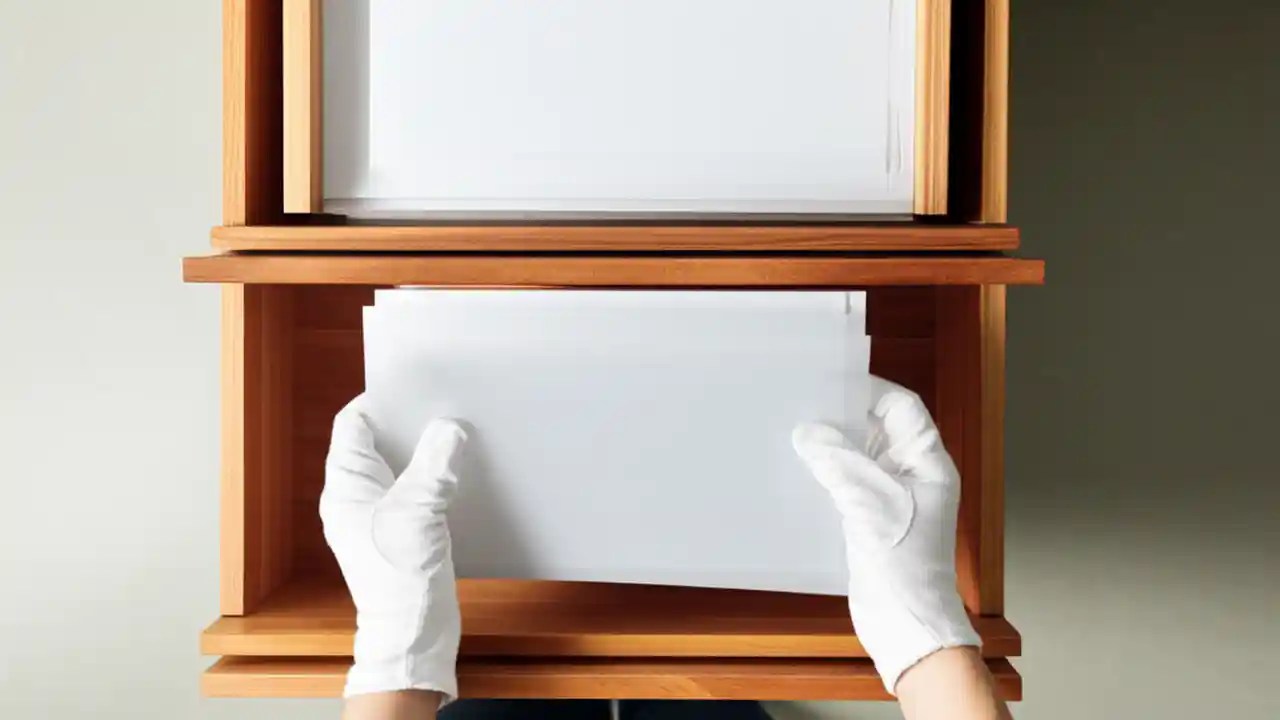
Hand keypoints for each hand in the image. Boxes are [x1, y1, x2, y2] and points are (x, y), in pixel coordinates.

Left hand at [320, 394, 466, 700]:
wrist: (411, 636)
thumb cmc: (401, 579)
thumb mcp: (418, 512)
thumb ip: (433, 465)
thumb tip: (449, 428)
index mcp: (345, 487)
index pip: (353, 426)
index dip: (380, 402)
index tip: (414, 388)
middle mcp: (355, 499)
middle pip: (377, 444)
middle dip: (408, 425)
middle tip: (443, 407)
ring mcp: (377, 518)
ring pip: (399, 468)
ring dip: (425, 453)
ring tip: (456, 437)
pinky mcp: (401, 535)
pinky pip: (415, 492)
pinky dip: (434, 480)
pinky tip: (459, 477)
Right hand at [793, 377, 979, 693]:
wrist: (906, 622)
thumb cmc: (902, 562)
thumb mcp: (869, 503)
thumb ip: (839, 461)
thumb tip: (808, 432)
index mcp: (928, 462)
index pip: (903, 408)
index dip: (870, 390)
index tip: (830, 384)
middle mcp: (914, 475)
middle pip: (880, 428)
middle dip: (845, 416)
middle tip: (805, 405)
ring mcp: (895, 498)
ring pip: (862, 456)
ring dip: (834, 447)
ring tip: (796, 435)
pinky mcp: (874, 519)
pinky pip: (851, 483)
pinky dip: (829, 474)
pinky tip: (801, 472)